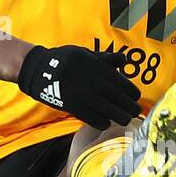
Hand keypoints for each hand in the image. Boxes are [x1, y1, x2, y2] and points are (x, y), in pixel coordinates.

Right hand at [17, 44, 140, 128]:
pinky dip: (100, 121)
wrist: (39, 70)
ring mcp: (80, 94)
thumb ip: (105, 58)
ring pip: (104, 108)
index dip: (129, 90)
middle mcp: (88, 80)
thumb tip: (124, 60)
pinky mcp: (71, 105)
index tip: (136, 96)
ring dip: (117, 116)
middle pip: (114, 96)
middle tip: (136, 111)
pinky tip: (107, 123)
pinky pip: (89, 116)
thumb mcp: (85, 53)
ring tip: (125, 120)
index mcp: (93, 66)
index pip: (117, 80)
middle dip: (127, 105)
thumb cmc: (66, 60)